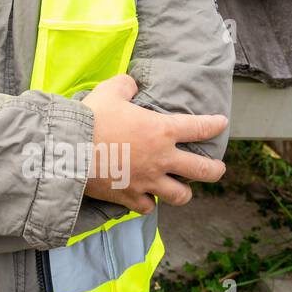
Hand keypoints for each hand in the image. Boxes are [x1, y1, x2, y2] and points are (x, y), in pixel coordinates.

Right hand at [82, 73, 228, 213]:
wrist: (69, 149)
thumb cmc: (92, 118)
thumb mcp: (109, 91)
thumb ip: (125, 85)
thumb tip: (131, 84)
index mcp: (162, 131)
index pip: (199, 128)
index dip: (214, 125)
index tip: (222, 123)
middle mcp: (162, 159)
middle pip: (203, 170)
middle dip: (215, 169)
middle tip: (217, 168)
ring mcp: (148, 181)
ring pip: (180, 195)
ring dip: (183, 191)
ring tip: (182, 188)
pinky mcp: (129, 197)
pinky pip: (148, 207)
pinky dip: (149, 202)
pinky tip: (146, 197)